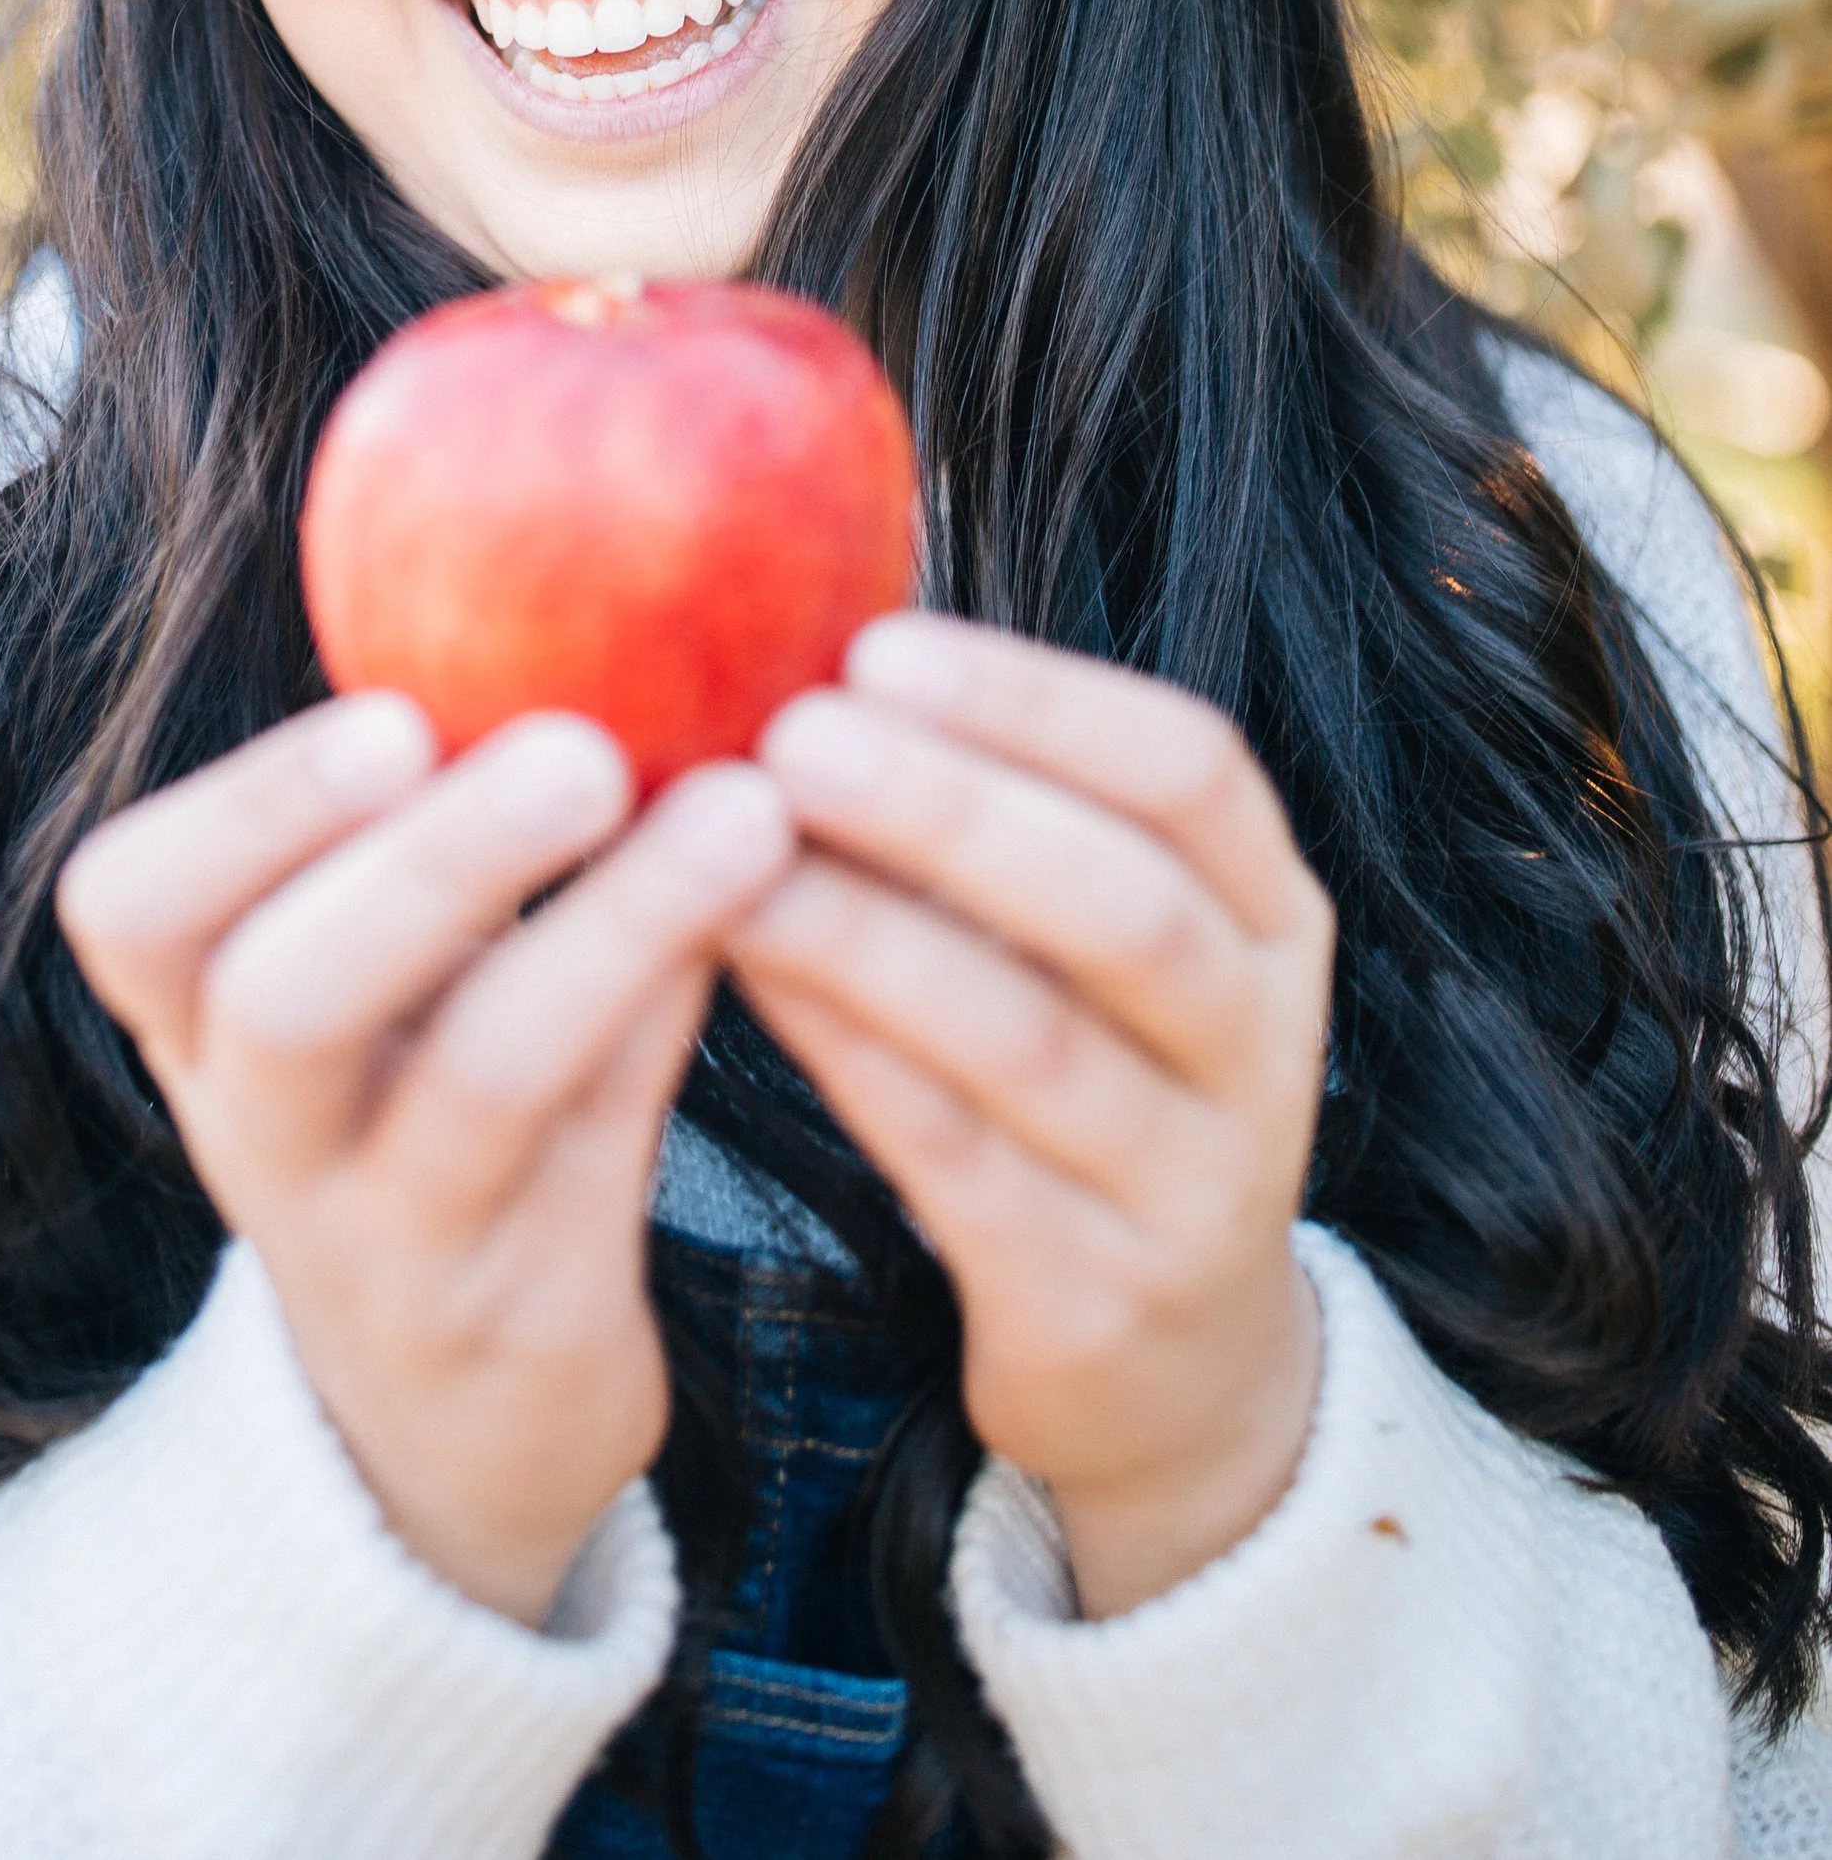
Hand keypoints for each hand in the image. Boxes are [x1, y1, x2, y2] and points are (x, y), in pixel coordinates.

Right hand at [57, 692, 791, 1629]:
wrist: (439, 1427)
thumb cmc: (415, 1100)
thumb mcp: (370, 976)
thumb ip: (429, 807)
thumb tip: (579, 566)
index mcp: (195, 1014)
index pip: (132, 907)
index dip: (248, 808)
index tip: (389, 714)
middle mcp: (259, 1130)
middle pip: (290, 1004)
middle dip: (431, 865)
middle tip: (577, 748)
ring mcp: (385, 1238)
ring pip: (477, 1085)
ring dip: (612, 930)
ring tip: (743, 811)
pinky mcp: (521, 1314)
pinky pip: (608, 1149)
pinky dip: (680, 1019)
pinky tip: (778, 912)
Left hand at [727, 615, 1333, 1618]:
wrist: (1175, 1368)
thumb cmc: (1094, 1075)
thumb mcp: (1103, 942)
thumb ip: (1003, 806)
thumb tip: (798, 634)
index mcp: (1271, 915)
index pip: (1195, 773)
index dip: (1041, 701)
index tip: (880, 643)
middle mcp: (1260, 1045)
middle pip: (1125, 909)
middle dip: (955, 811)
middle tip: (795, 735)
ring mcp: (1192, 1187)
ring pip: (1030, 1046)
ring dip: (870, 940)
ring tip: (732, 865)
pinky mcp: (1096, 1305)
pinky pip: (958, 1166)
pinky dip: (847, 1060)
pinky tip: (747, 980)